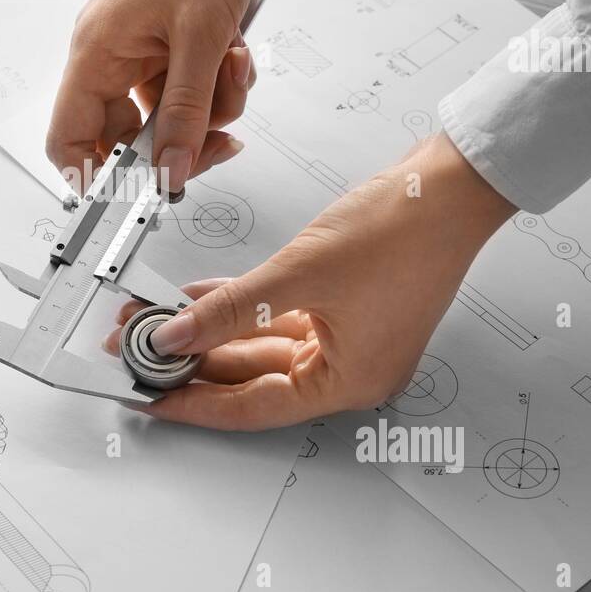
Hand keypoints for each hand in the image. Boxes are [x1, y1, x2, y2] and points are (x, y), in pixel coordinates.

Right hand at [47, 0, 304, 192]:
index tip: (131, 199)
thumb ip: (185, 113)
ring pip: (172, 114)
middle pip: (130, 135)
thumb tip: (169, 171)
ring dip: (212, 104)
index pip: (68, 138)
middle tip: (215, 136)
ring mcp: (146, 49)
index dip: (92, 178)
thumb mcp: (200, 37)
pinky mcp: (177, 40)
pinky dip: (221, 81)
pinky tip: (235, 49)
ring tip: (230, 61)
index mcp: (97, 51)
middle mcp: (113, 54)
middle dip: (180, 138)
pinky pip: (194, 89)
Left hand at [103, 133, 517, 429]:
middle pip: (253, 377)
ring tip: (158, 318)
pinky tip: (199, 298)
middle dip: (193, 360)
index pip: (253, 408)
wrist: (450, 184)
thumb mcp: (298, 273)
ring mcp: (348, 337)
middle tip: (139, 350)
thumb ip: (228, 308)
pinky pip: (277, 317)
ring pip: (260, 344)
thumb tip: (176, 336)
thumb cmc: (405, 230)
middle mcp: (350, 368)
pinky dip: (240, 307)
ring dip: (210, 330)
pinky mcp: (344, 305)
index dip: (195, 405)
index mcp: (350, 382)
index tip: (151, 398)